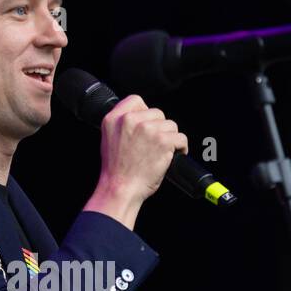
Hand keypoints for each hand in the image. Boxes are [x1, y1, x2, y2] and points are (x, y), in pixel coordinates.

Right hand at [85, 95, 188, 228]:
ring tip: (162, 152)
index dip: (145, 112)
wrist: (120, 189)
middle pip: (157, 113)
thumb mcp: (109, 140)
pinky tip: (173, 155)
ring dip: (170, 138)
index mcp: (114, 118)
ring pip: (171, 125)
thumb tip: (141, 119)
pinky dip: (181, 148)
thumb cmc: (116, 171)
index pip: (136, 100)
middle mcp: (130, 120)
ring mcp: (148, 129)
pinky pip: (181, 137)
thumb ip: (121, 125)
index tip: (148, 124)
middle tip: (154, 145)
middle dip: (159, 128)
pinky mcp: (163, 140)